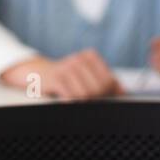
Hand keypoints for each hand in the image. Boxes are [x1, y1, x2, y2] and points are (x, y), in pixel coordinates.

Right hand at [1, 49, 124, 99]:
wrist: (36, 73)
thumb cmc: (64, 77)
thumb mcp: (85, 75)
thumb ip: (105, 81)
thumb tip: (123, 93)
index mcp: (89, 56)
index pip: (109, 80)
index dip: (108, 94)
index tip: (101, 98)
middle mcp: (79, 59)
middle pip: (99, 88)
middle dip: (96, 99)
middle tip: (87, 101)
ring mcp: (66, 68)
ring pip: (87, 94)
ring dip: (83, 102)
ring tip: (76, 100)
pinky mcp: (56, 78)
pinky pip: (72, 97)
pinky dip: (72, 103)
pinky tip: (67, 101)